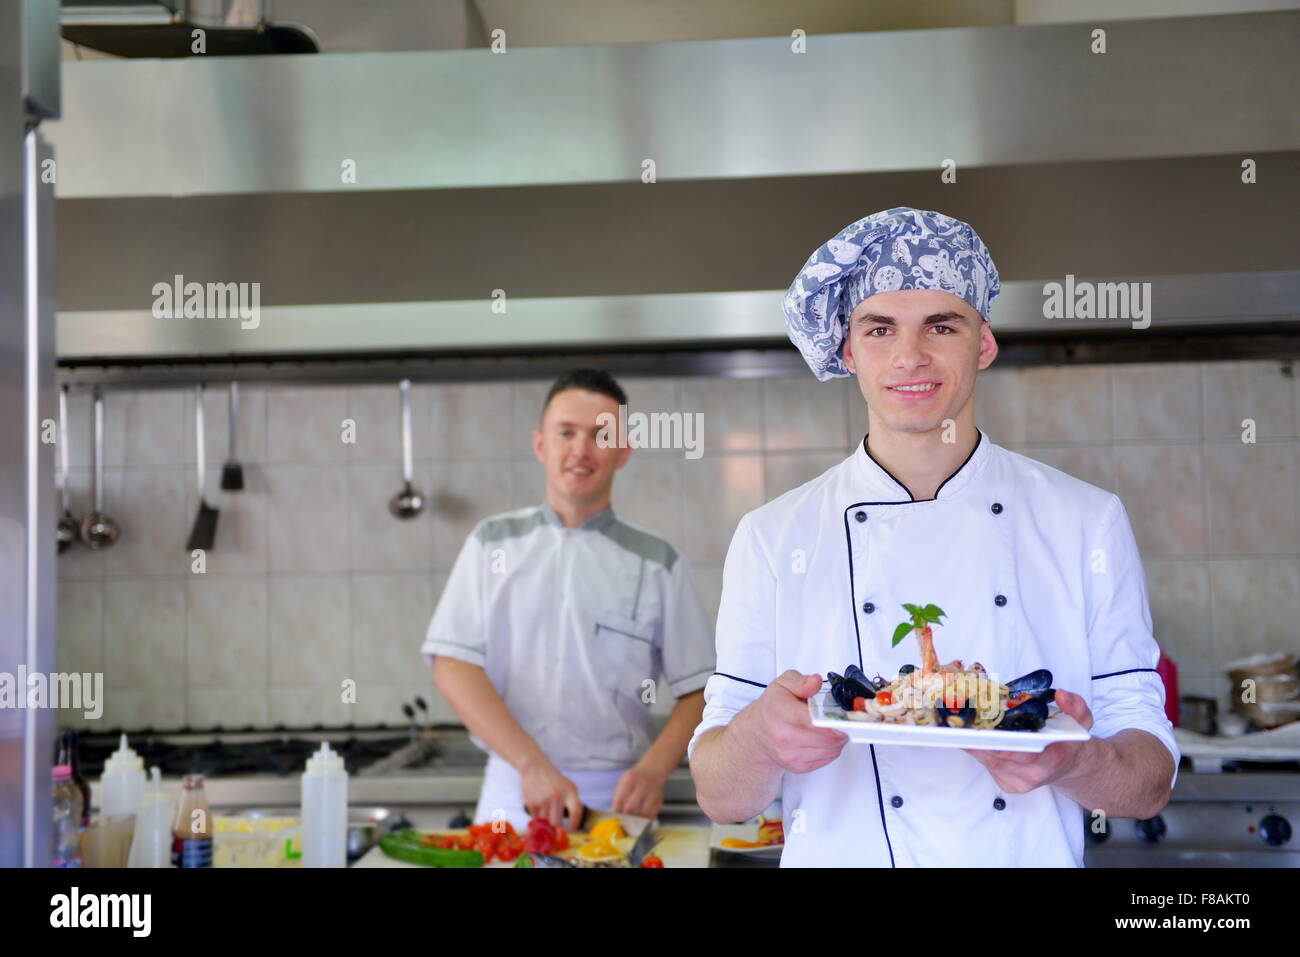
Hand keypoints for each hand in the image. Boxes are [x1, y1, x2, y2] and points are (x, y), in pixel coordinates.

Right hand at [520, 757, 583, 829]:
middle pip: (557, 823)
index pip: (576, 811)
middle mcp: (557, 797)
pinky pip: (535, 818)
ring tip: (545, 816)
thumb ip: (572, 801)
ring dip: (545, 823)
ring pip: (545, 822)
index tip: (572, 829)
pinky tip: (538, 809)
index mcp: (569, 792)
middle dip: (556, 829)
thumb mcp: (568, 786)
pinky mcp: (531, 803)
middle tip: (555, 830)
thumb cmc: (554, 779)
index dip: (575, 823)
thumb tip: (574, 822)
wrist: (535, 767)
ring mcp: (543, 800)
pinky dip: (537, 817)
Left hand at [612, 762, 667, 818]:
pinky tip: (641, 818)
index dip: (616, 810)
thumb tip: (615, 811)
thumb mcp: (623, 779)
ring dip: (637, 819)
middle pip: (631, 807)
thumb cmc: (635, 777)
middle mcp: (643, 785)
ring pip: (644, 813)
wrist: (652, 769)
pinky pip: (653, 814)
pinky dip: (646, 818)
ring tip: (632, 821)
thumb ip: (618, 794)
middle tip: (623, 820)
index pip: (620, 799)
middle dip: (625, 816)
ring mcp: (653, 792)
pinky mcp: (659, 799)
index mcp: (630, 779)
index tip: (615, 816)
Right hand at [737, 670, 849, 774]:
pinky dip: (832, 749)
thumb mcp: (783, 684)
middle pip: (827, 738)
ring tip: (834, 727)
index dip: (834, 720)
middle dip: (841, 729)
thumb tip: (815, 681)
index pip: (813, 721)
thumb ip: (800, 681)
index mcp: (780, 712)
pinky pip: (826, 759)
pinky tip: (825, 738)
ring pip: (830, 750)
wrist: (758, 733)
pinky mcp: (797, 767)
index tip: (845, 716)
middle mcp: (783, 737)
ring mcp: (790, 755)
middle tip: (844, 719)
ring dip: (839, 739)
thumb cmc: (773, 707)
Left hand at [963, 689, 1094, 792]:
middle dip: (980, 736)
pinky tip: (969, 733)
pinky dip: (977, 748)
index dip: (998, 740)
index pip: (1020, 752)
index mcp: (1051, 761)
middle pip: (997, 755)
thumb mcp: (1082, 720)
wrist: (1068, 766)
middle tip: (962, 718)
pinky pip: (986, 764)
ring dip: (973, 741)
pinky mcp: (1006, 784)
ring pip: (987, 760)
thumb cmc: (1069, 742)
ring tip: (960, 722)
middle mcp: (1032, 776)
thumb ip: (1075, 706)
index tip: (980, 725)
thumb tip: (1061, 695)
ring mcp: (1017, 782)